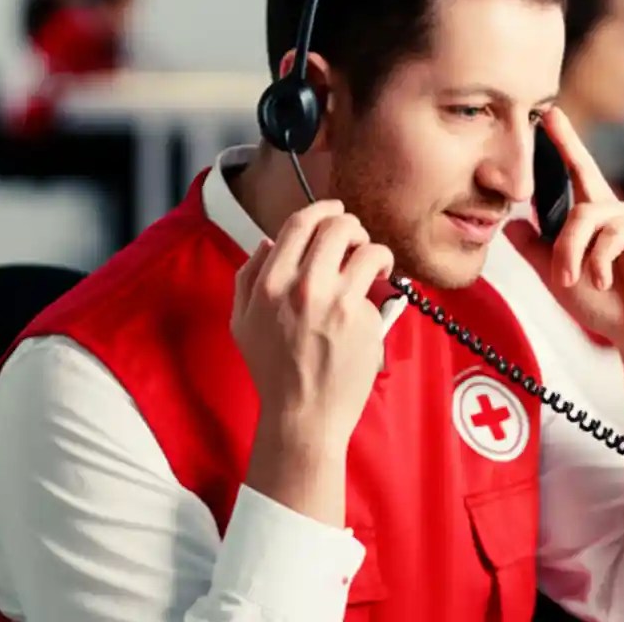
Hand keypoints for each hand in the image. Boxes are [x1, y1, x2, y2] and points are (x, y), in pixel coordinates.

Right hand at [231, 200, 394, 452]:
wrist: (302, 414)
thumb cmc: (273, 371)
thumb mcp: (242, 322)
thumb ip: (249, 277)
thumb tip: (268, 242)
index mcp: (269, 283)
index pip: (299, 224)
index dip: (322, 209)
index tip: (335, 211)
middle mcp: (302, 286)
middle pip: (337, 226)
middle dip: (352, 225)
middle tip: (357, 239)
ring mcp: (336, 302)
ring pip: (367, 249)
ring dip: (375, 249)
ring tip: (376, 263)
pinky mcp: (363, 319)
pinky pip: (377, 285)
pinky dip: (381, 284)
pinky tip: (376, 298)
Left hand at [508, 108, 623, 412]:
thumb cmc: (606, 307)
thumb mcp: (558, 276)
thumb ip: (535, 249)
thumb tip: (510, 224)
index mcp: (600, 216)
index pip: (580, 171)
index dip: (566, 142)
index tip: (549, 114)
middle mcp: (623, 211)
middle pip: (580, 204)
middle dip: (564, 242)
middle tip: (562, 276)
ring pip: (594, 218)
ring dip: (579, 255)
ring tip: (583, 281)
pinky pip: (616, 233)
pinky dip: (601, 259)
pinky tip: (605, 279)